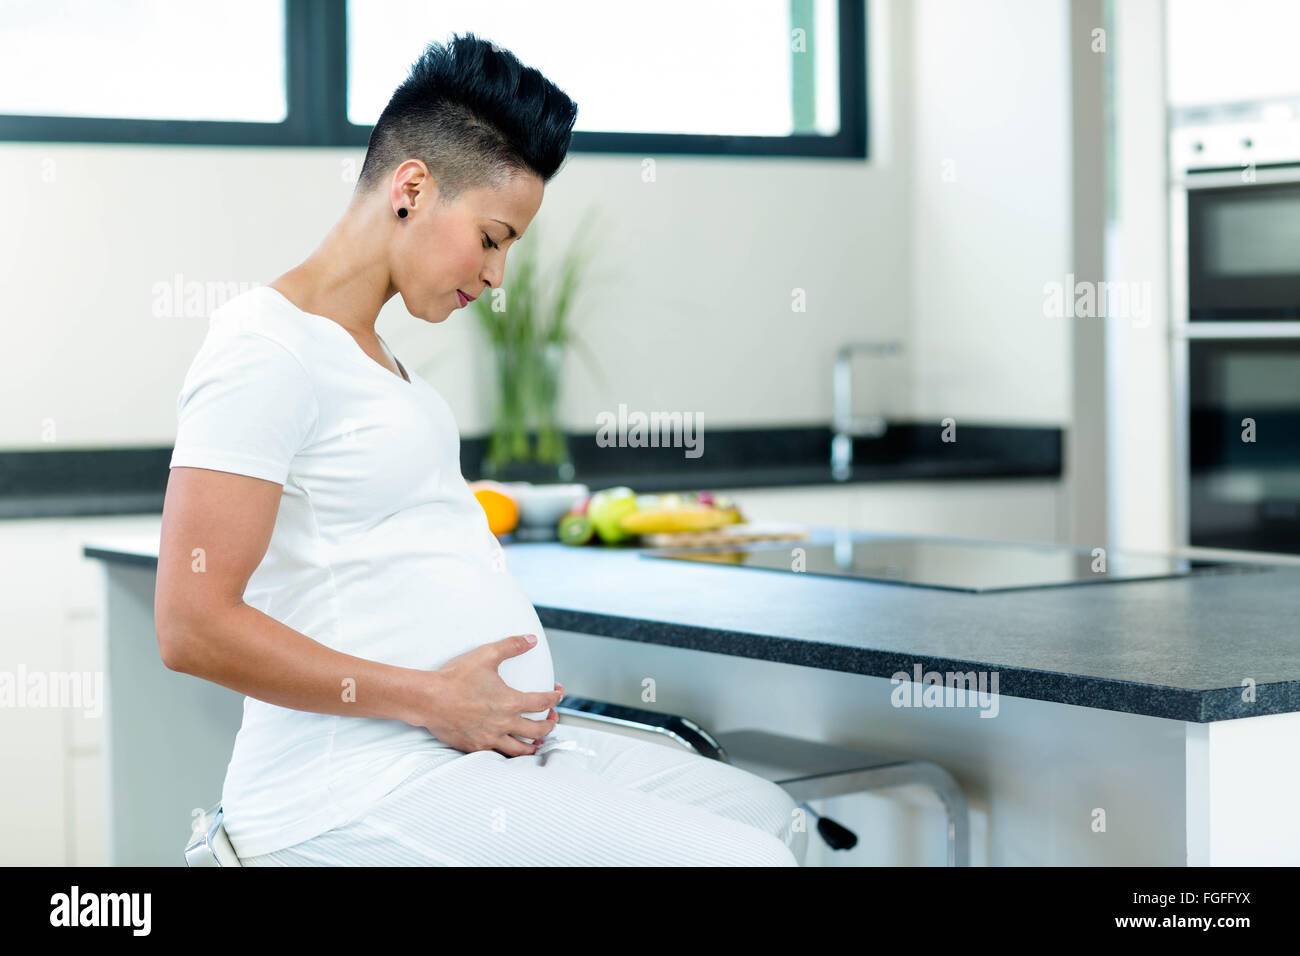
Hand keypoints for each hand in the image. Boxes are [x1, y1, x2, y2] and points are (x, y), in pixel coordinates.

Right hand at [415, 633, 564, 756]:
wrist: (428, 699)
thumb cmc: (455, 677)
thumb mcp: (486, 655)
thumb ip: (512, 646)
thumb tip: (532, 639)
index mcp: (511, 702)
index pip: (542, 702)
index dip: (555, 698)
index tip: (558, 694)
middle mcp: (504, 723)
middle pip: (537, 730)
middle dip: (550, 725)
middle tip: (552, 719)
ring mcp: (490, 738)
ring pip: (520, 750)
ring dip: (533, 745)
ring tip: (537, 742)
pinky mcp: (475, 747)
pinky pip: (498, 755)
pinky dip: (509, 754)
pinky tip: (509, 750)